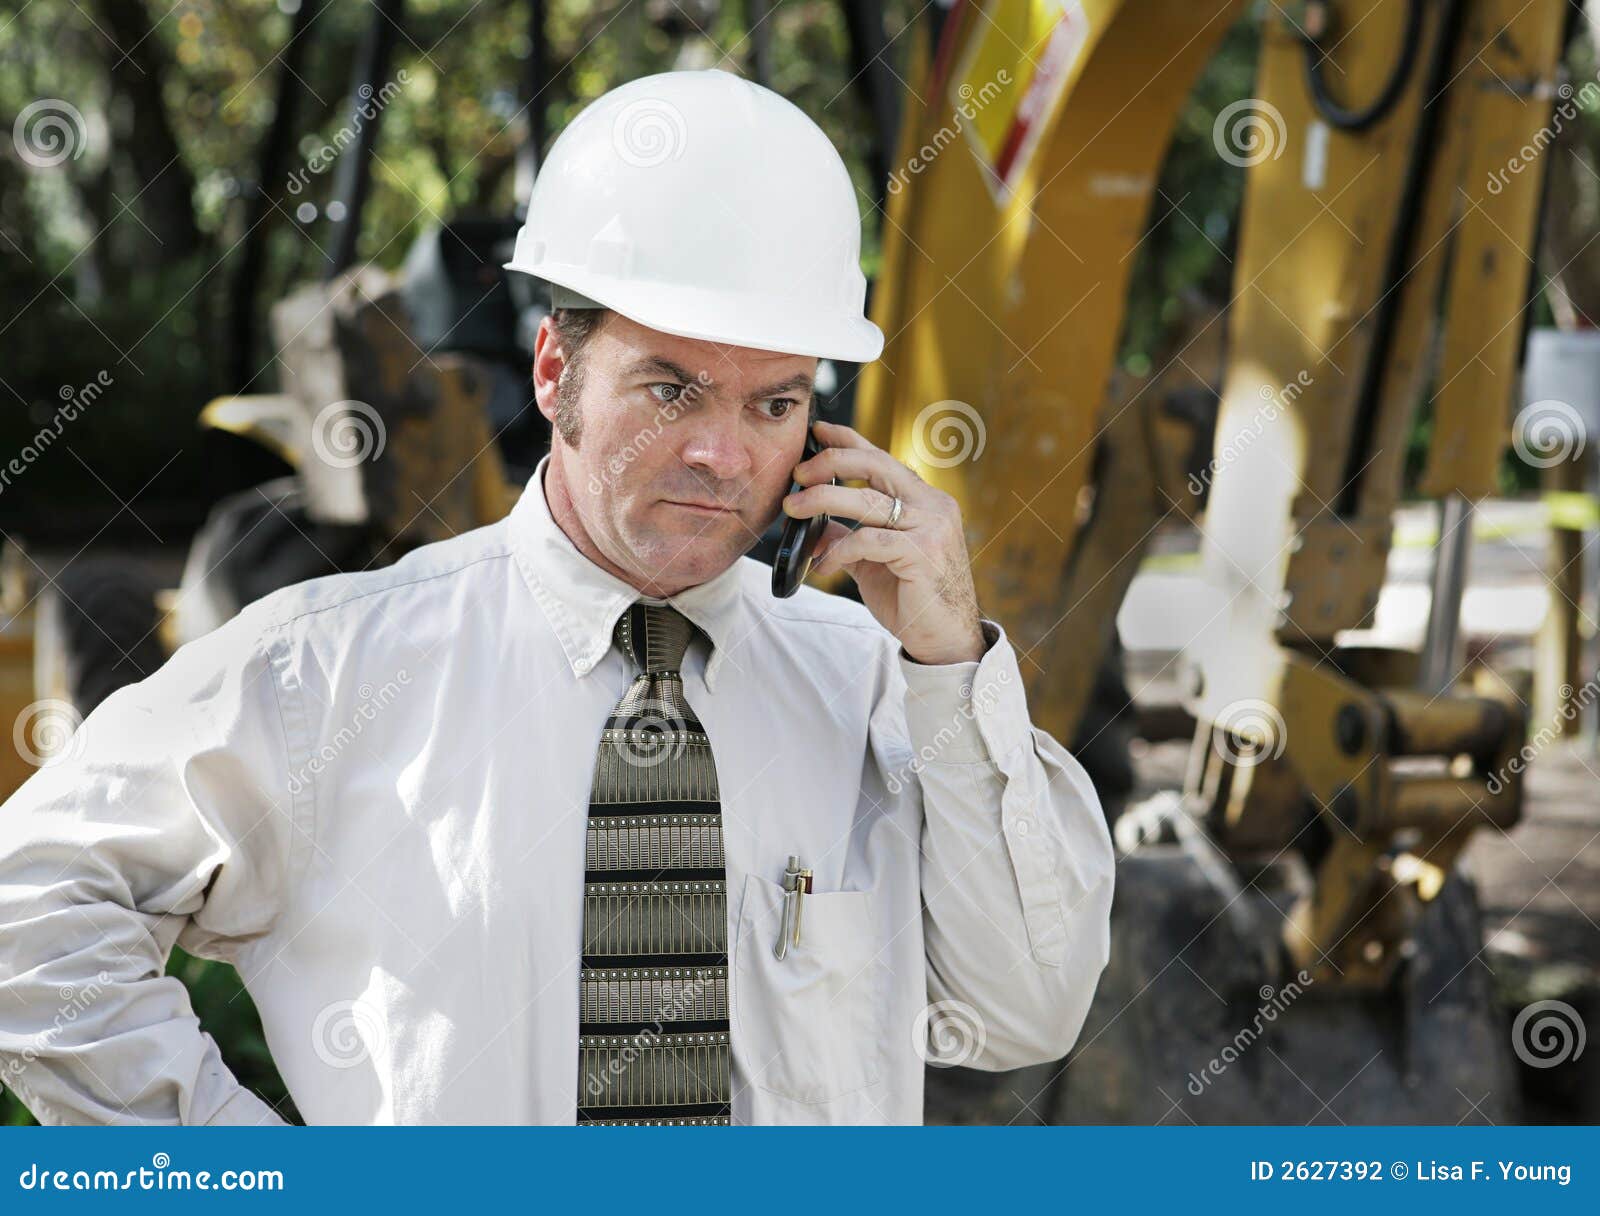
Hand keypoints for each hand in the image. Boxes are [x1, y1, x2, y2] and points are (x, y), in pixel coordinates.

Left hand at [782, 419, 986, 664]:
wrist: (946, 640)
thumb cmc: (914, 598)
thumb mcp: (874, 562)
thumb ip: (848, 537)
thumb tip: (813, 525)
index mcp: (924, 501)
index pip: (882, 459)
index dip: (849, 441)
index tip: (818, 431)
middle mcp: (932, 506)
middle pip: (875, 466)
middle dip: (831, 462)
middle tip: (798, 472)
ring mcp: (931, 528)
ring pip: (867, 501)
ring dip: (822, 501)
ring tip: (793, 508)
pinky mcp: (922, 554)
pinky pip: (868, 541)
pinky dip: (838, 550)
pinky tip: (822, 565)